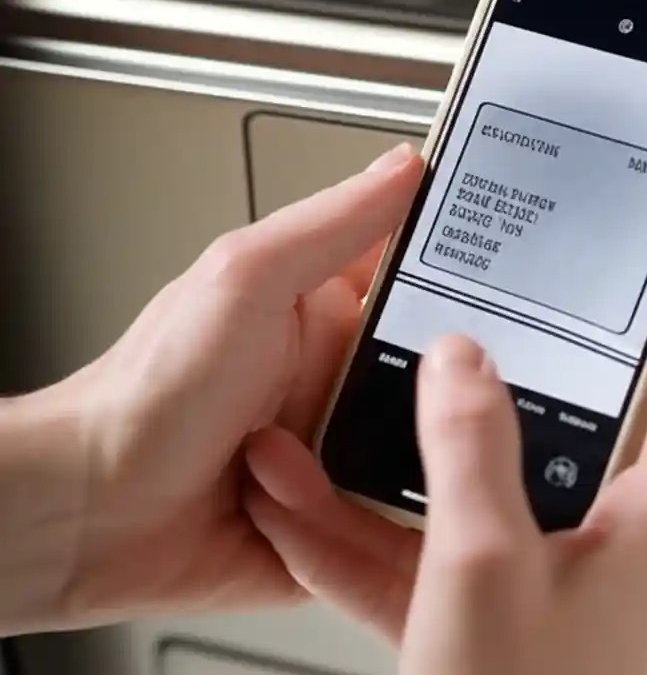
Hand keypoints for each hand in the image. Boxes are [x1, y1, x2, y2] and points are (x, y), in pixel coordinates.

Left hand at [0, 144, 423, 631]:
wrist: (91, 513)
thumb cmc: (147, 393)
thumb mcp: (246, 281)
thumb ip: (332, 224)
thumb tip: (405, 165)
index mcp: (326, 312)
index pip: (424, 282)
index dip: (471, 280)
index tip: (509, 287)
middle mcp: (341, 380)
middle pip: (442, 379)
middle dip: (446, 395)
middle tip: (430, 399)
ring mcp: (343, 452)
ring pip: (430, 456)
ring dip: (398, 463)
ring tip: (333, 457)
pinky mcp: (343, 521)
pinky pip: (398, 527)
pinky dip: (377, 524)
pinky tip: (337, 511)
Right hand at [244, 218, 646, 673]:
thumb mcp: (490, 567)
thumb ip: (474, 451)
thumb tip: (459, 364)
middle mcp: (613, 542)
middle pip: (594, 418)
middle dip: (554, 352)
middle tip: (548, 285)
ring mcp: (547, 575)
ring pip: (489, 479)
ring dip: (420, 443)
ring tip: (372, 389)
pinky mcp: (491, 610)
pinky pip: (432, 545)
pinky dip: (370, 523)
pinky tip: (308, 499)